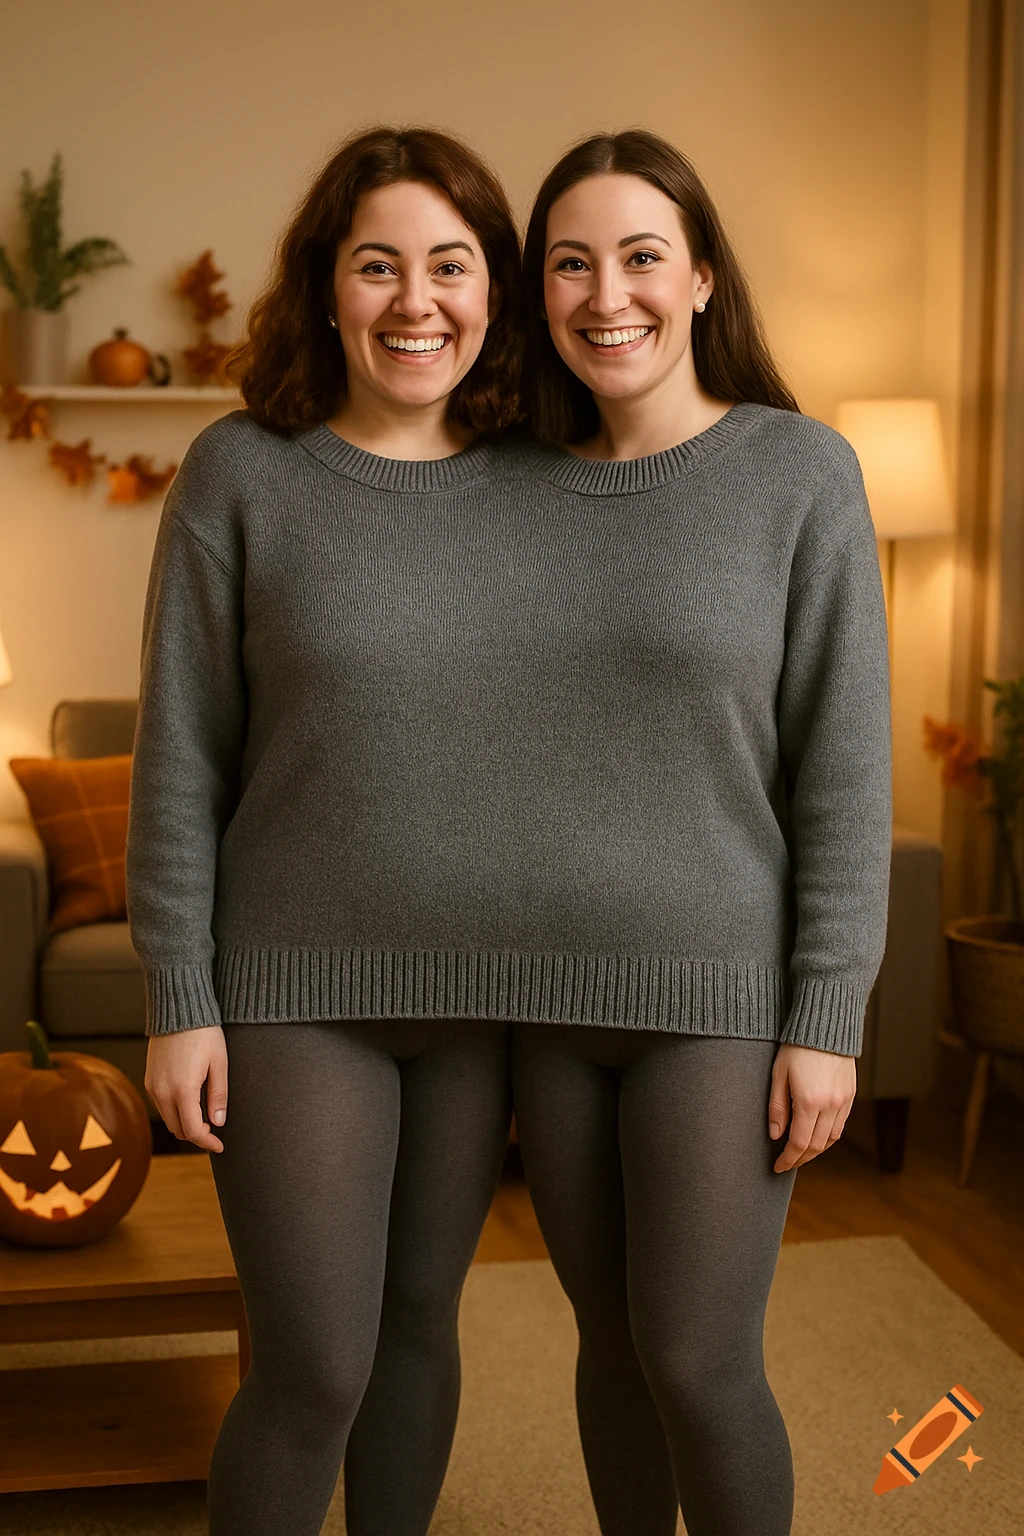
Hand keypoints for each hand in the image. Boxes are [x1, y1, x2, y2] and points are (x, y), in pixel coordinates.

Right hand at [144, 1025, 228, 1152]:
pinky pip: (160, 1105)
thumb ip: (218, 1096)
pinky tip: (189, 1103)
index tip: (220, 1146)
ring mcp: (153, 1085)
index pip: (193, 1130)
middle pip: (178, 1129)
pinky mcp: (149, 1078)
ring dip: (184, 1124)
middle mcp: (163, 1091)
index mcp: (183, 1090)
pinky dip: (174, 1111)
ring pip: (168, 1118)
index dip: (207, 1142)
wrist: (179, 1009)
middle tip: (214, 1132)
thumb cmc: (204, 1033)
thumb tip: (218, 1122)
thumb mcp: (219, 1063)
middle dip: (196, 1135)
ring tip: (204, 1118)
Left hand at [768, 1042, 855, 1171]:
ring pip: (832, 1138)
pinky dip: (828, 1136)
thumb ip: (777, 1107)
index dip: (788, 1159)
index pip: (800, 1143)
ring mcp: (844, 1101)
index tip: (778, 1166)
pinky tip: (817, 1134)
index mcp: (809, 1101)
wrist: (825, 1024)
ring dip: (816, 1150)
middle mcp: (830, 1105)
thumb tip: (776, 1135)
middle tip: (787, 1163)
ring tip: (800, 1152)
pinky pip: (841, 1124)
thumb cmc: (796, 1046)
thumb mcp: (778, 1074)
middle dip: (801, 1159)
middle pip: (817, 1146)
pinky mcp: (851, 1094)